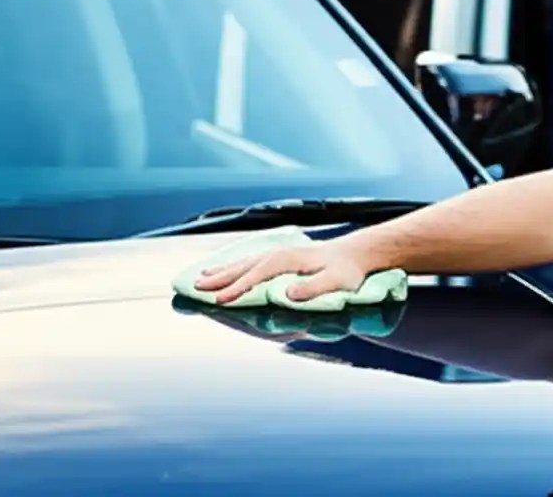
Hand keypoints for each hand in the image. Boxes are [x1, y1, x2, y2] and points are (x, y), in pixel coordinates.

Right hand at [193, 236, 372, 304]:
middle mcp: (279, 254)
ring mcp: (278, 254)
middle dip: (220, 277)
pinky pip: (250, 261)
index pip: (258, 274)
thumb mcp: (338, 281)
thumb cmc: (348, 271)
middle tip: (196, 288)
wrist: (356, 253)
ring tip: (201, 278)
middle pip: (244, 266)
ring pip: (244, 262)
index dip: (238, 287)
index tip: (220, 299)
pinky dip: (234, 266)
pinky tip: (223, 269)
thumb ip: (314, 288)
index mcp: (289, 259)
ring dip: (222, 271)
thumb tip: (288, 294)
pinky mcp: (280, 257)